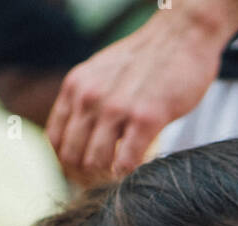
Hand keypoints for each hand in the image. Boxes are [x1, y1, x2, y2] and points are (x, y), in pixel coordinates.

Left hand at [46, 10, 224, 182]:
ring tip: (122, 173)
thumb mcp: (101, 73)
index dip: (68, 163)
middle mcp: (90, 97)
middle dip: (87, 175)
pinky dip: (129, 173)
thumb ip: (87, 100)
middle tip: (106, 178)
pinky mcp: (145, 119)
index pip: (55, 141)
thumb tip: (79, 136)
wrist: (182, 35)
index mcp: (76, 87)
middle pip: (72, 157)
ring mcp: (116, 108)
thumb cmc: (147, 60)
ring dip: (107, 177)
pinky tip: (138, 167)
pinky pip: (125, 162)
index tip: (86, 171)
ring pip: (95, 162)